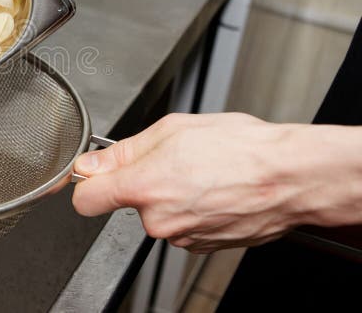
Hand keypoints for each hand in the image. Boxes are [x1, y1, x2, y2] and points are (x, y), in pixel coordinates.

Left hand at [72, 113, 361, 252]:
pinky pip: (182, 224)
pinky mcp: (202, 246)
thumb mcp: (172, 130)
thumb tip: (91, 164)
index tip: (93, 174)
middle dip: (142, 181)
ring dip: (171, 194)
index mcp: (144, 187)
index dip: (86, 183)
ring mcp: (181, 237)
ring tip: (202, 173)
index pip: (85, 199)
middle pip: (128, 203)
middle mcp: (158, 219)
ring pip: (157, 213)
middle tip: (173, 160)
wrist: (291, 177)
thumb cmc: (240, 148)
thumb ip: (123, 152)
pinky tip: (213, 190)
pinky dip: (192, 208)